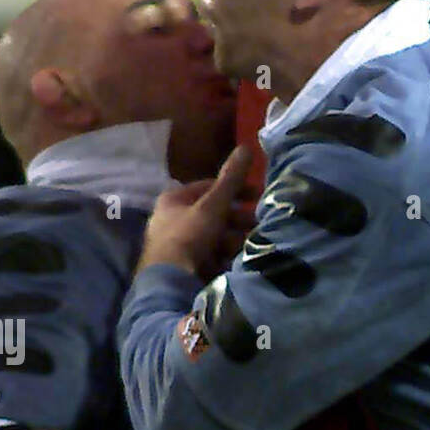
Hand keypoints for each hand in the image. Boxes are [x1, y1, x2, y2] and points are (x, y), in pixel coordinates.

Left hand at [138, 145, 252, 277]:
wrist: (170, 282)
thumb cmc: (189, 236)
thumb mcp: (212, 205)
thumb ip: (230, 179)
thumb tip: (246, 147)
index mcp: (174, 199)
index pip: (210, 187)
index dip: (235, 189)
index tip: (258, 195)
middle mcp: (172, 218)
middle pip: (213, 214)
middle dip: (237, 220)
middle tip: (256, 225)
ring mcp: (177, 244)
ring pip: (214, 236)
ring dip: (232, 240)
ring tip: (242, 247)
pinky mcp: (183, 266)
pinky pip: (210, 256)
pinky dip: (222, 257)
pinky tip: (232, 262)